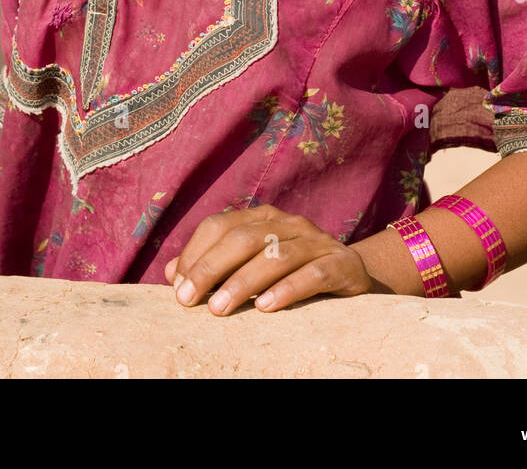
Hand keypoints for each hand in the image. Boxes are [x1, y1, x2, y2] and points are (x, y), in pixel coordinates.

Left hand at [163, 204, 372, 315]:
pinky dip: (288, 289)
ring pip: (275, 255)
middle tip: (188, 300)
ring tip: (219, 308)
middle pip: (243, 237)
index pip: (220, 225)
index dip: (195, 253)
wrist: (355, 276)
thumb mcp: (253, 267)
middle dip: (210, 268)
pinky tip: (266, 308)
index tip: (177, 287)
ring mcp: (316, 242)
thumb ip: (215, 266)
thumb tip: (172, 274)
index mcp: (263, 218)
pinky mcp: (342, 265)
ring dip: (243, 282)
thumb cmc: (294, 273)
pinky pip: (313, 274)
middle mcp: (288, 223)